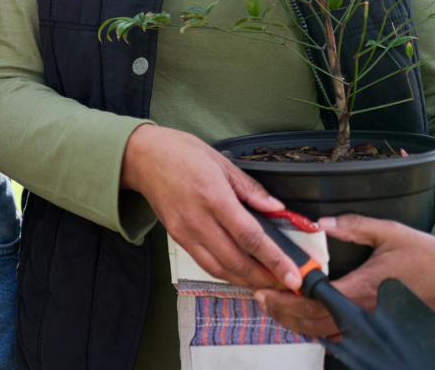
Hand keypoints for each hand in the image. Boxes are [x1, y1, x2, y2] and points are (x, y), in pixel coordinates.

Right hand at [121, 124, 300, 290]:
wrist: (141, 157)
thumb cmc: (180, 152)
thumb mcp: (219, 161)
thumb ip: (249, 187)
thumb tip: (275, 208)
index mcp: (214, 196)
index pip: (250, 236)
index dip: (275, 259)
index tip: (294, 274)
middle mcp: (199, 220)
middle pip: (237, 261)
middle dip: (266, 278)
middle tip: (287, 283)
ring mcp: (186, 232)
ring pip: (221, 269)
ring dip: (246, 281)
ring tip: (268, 282)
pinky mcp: (177, 237)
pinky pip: (205, 264)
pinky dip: (226, 273)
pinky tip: (240, 272)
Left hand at [255, 214, 434, 336]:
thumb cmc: (426, 258)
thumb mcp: (389, 232)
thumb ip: (352, 226)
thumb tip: (320, 222)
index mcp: (360, 290)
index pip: (314, 301)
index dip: (286, 299)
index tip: (265, 289)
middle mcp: (364, 314)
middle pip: (314, 323)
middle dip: (284, 314)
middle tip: (261, 299)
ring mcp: (373, 326)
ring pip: (328, 334)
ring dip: (299, 323)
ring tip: (276, 309)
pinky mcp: (380, 330)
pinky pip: (344, 337)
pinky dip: (321, 329)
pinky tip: (307, 318)